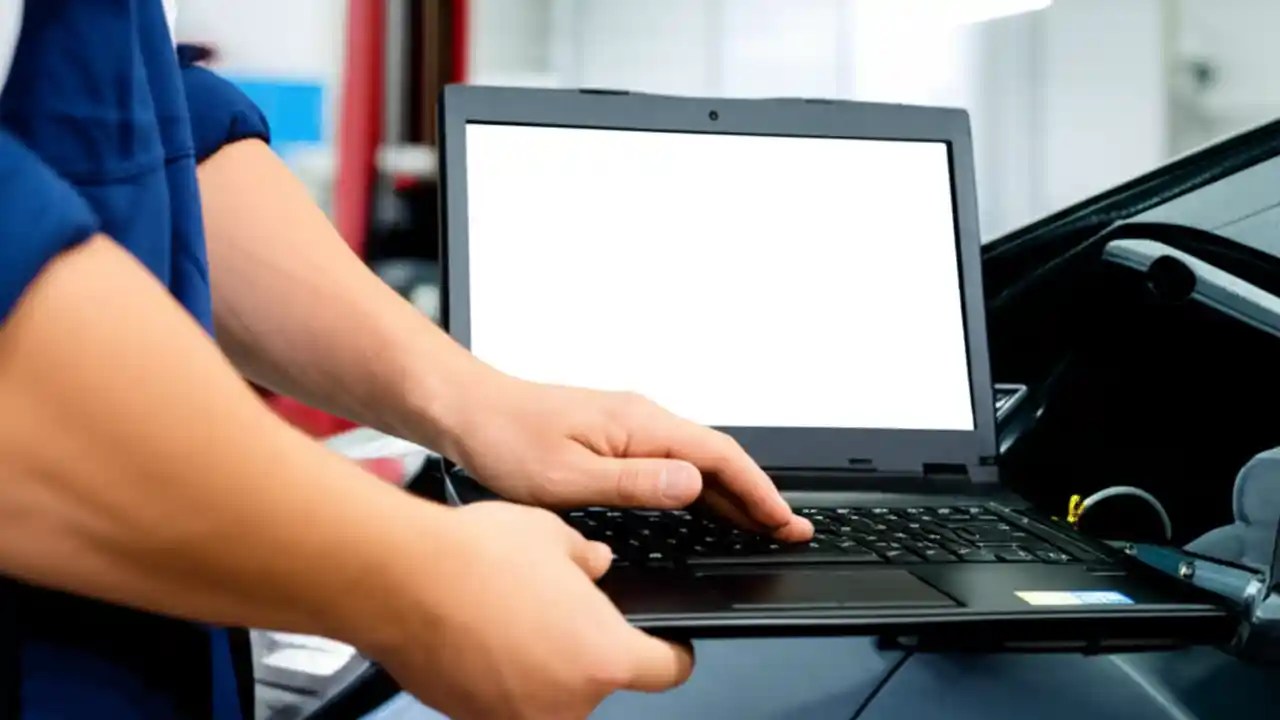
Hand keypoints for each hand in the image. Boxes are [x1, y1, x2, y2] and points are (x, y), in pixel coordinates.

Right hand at [379, 501, 693, 718]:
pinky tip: (480, 634)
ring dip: (541, 666)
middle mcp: (567, 703)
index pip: (666, 671)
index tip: (667, 646)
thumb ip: (587, 559)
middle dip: (586, 651)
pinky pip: (503, 700)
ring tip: (510, 618)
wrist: (400, 579)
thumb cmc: (477, 558)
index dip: (671, 654)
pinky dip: (501, 676)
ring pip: (549, 694)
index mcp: (604, 657)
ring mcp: (517, 719)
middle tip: (558, 611)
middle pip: (600, 683)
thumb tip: (597, 564)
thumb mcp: (554, 536)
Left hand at [441, 374, 812, 541]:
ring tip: (762, 524)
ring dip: (732, 493)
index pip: (718, 457)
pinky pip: (672, 463)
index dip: (757, 491)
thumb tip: (692, 486)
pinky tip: (706, 508)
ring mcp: (629, 428)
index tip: (783, 520)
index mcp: (638, 424)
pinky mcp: (614, 439)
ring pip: (696, 462)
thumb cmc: (506, 439)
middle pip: (717, 458)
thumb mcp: (568, 476)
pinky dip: (701, 488)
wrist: (467, 411)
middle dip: (758, 494)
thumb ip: (634, 483)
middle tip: (790, 529)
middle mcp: (640, 420)